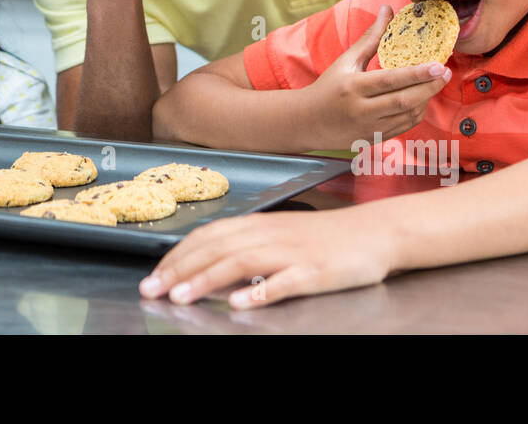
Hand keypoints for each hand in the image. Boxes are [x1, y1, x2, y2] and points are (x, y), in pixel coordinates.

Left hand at [139, 208, 395, 308]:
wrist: (375, 232)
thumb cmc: (324, 237)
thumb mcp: (279, 234)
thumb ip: (245, 245)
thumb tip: (205, 262)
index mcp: (258, 224)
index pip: (207, 236)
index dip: (177, 255)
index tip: (153, 275)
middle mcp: (270, 234)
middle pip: (216, 248)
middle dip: (180, 269)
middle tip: (153, 290)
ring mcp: (292, 253)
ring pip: (242, 261)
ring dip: (207, 279)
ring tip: (181, 297)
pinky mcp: (316, 271)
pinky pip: (285, 281)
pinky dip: (260, 290)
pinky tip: (240, 303)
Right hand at [302, 5, 451, 148]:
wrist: (308, 121)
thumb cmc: (328, 87)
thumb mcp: (346, 61)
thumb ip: (370, 38)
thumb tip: (387, 10)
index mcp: (353, 86)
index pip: (391, 80)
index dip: (418, 74)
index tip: (439, 65)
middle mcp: (362, 109)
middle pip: (405, 101)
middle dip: (430, 87)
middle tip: (446, 73)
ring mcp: (369, 126)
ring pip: (407, 115)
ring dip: (426, 99)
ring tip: (435, 84)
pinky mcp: (375, 138)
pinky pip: (404, 126)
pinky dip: (417, 113)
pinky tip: (421, 99)